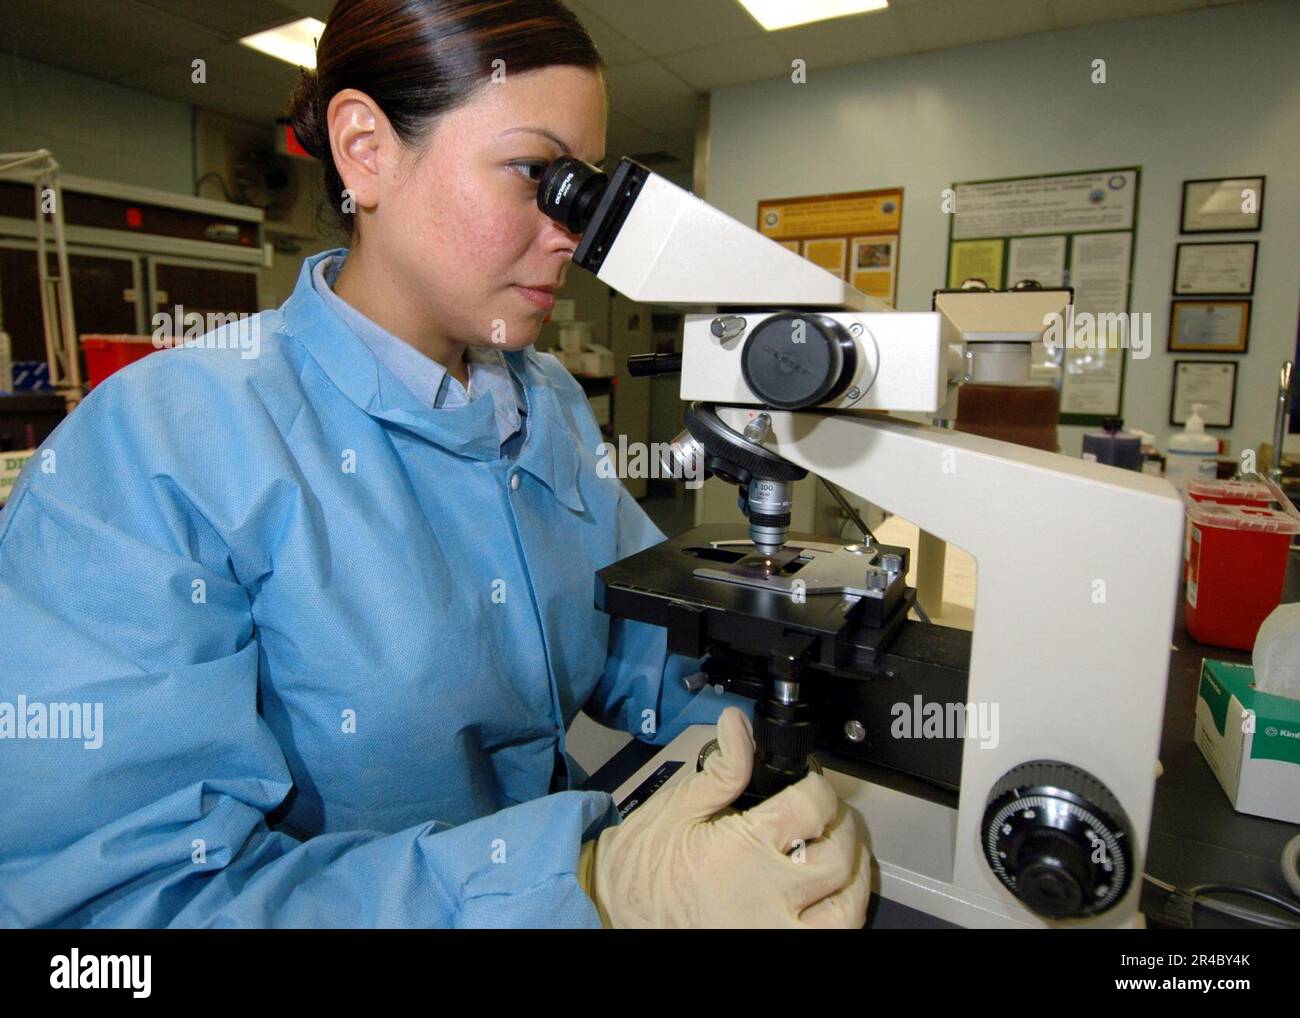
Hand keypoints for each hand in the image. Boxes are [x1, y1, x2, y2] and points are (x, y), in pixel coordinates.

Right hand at [584, 706, 870, 927]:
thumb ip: (722, 770)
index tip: (810, 785)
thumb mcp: (679, 806)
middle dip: (841, 826)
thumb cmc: (643, 866)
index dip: (817, 787)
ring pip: (846, 910)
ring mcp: (772, 933)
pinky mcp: (771, 951)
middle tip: (826, 816)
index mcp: (741, 852)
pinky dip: (838, 916)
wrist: (616, 910)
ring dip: (854, 878)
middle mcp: (765, 899)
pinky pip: (829, 940)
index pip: (810, 808)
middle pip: (838, 856)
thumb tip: (740, 727)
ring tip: (839, 856)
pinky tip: (826, 897)